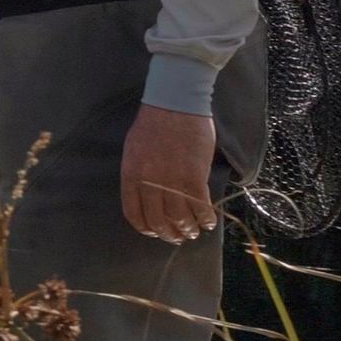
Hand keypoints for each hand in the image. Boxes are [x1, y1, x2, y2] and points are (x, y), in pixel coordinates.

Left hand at [120, 102, 217, 243]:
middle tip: (177, 236)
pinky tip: (209, 221)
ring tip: (194, 231)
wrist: (175, 103)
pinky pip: (200, 206)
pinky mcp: (194, 176)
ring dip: (188, 229)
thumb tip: (147, 196)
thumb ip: (138, 174)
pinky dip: (205, 218)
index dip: (146, 228)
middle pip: (158, 220)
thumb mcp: (134, 150)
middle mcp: (149, 182)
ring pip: (180, 217)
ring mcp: (172, 180)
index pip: (134, 213)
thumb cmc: (153, 123)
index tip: (154, 232)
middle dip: (168, 233)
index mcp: (131, 175)